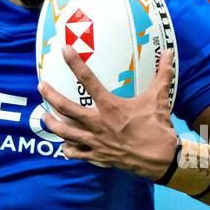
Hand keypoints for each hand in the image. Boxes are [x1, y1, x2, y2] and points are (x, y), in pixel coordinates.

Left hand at [39, 47, 177, 178]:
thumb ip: (162, 74)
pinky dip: (67, 148)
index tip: (64, 50)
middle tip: (41, 87)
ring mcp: (95, 141)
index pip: (88, 80)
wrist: (160, 159)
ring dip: (52, 124)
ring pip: (65, 132)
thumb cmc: (158, 127)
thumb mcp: (159, 98)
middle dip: (51, 96)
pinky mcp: (96, 156)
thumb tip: (169, 53)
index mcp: (110, 107)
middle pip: (66, 108)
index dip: (75, 64)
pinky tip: (64, 144)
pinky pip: (75, 153)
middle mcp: (98, 123)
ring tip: (44, 117)